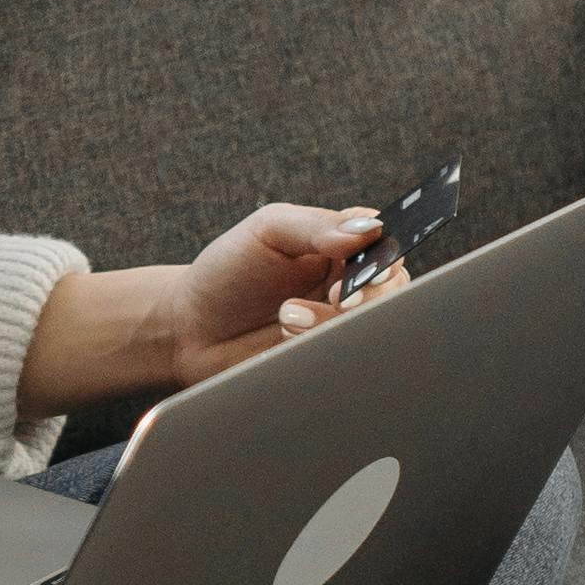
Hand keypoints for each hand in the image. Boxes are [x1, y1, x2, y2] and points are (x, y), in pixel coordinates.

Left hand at [18, 203, 395, 417]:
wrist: (189, 331)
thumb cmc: (227, 271)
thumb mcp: (267, 231)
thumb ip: (316, 225)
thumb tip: (368, 227)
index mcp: (343, 247)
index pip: (388, 245)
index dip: (386, 259)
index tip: (367, 270)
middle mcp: (350, 286)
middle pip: (394, 291)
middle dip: (369, 296)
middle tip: (337, 297)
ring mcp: (339, 326)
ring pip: (372, 329)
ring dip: (334, 323)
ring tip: (288, 316)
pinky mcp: (326, 359)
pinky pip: (348, 359)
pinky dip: (321, 350)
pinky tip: (286, 340)